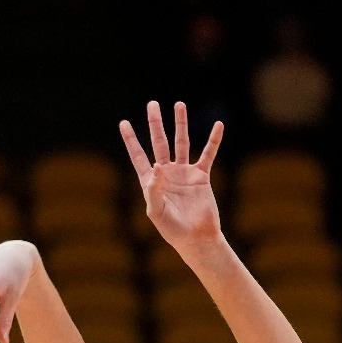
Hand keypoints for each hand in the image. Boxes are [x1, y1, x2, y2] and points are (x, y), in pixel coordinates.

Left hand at [120, 101, 223, 250]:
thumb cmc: (172, 229)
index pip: (138, 156)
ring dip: (180, 124)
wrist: (196, 238)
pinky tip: (218, 126)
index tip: (123, 123)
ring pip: (181, 142)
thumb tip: (157, 165)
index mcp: (151, 182)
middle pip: (159, 142)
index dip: (130, 140)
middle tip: (152, 104)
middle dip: (155, 123)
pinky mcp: (201, 176)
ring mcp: (184, 173)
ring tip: (179, 105)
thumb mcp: (156, 211)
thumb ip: (153, 189)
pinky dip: (213, 140)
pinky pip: (207, 154)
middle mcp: (166, 173)